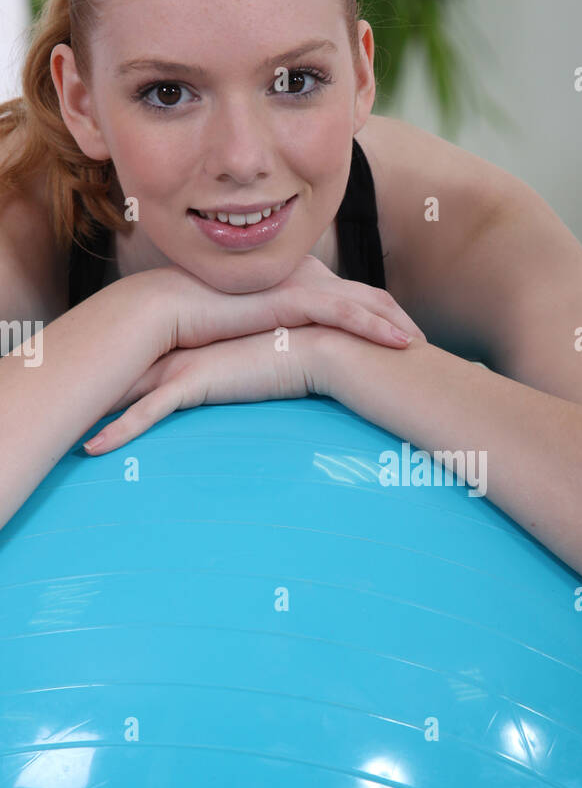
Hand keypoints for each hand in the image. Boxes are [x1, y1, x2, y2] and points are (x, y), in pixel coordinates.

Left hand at [83, 324, 332, 453]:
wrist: (318, 346)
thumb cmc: (302, 349)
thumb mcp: (267, 353)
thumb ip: (253, 354)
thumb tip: (259, 363)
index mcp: (192, 338)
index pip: (141, 354)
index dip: (113, 369)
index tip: (90, 385)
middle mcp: (179, 346)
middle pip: (121, 368)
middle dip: (89, 387)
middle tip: (57, 403)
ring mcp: (183, 363)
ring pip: (124, 390)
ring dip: (92, 411)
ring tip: (61, 431)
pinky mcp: (192, 383)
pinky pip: (147, 413)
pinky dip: (119, 432)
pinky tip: (93, 449)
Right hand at [138, 254, 425, 355]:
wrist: (165, 313)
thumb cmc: (195, 328)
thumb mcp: (243, 332)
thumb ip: (266, 339)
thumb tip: (279, 366)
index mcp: (292, 280)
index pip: (346, 295)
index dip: (376, 315)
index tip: (399, 339)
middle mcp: (301, 275)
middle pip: (364, 294)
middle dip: (396, 317)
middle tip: (423, 342)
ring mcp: (299, 283)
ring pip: (364, 301)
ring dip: (396, 323)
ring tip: (422, 346)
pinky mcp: (294, 296)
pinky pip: (347, 311)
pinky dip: (377, 326)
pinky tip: (401, 344)